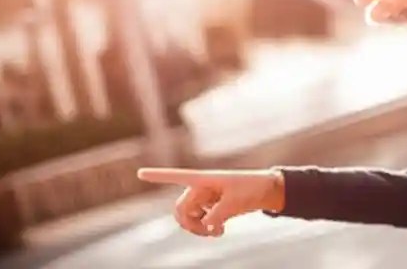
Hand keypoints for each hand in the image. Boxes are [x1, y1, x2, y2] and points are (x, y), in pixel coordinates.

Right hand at [138, 168, 284, 236]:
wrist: (267, 191)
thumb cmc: (252, 188)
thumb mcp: (234, 202)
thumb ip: (217, 215)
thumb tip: (207, 226)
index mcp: (204, 179)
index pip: (177, 176)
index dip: (158, 176)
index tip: (139, 173)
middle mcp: (201, 188)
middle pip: (181, 209)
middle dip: (189, 224)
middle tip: (205, 233)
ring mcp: (206, 198)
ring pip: (189, 218)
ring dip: (198, 229)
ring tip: (215, 233)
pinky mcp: (212, 207)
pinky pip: (200, 221)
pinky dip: (206, 229)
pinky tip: (219, 232)